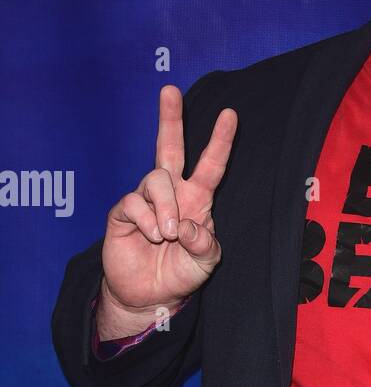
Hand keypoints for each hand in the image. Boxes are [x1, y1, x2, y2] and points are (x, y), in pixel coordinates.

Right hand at [99, 84, 237, 331]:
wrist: (149, 295)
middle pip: (168, 147)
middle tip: (170, 91)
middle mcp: (171, 193)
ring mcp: (146, 200)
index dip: (220, 141)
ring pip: (155, 179)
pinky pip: (134, 202)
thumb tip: (187, 225)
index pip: (210, 165)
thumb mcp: (205, 263)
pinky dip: (147, 220)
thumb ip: (204, 244)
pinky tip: (151, 237)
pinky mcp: (124, 212)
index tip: (230, 115)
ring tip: (167, 234)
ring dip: (165, 206)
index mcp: (197, 199)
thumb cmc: (181, 273)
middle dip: (170, 118)